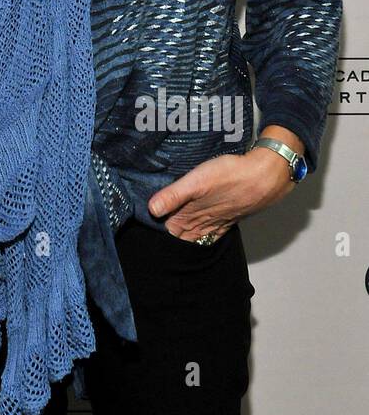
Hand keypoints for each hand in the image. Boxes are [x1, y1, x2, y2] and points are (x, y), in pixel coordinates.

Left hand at [148, 146, 295, 242]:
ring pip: (200, 233)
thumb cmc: (231, 175)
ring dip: (187, 236)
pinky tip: (206, 234)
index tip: (148, 229)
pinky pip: (216, 230)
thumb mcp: (196, 180)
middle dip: (172, 235)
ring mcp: (221, 219)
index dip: (160, 231)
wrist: (266, 176)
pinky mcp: (233, 214)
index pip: (172, 230)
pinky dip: (207, 234)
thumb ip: (174, 195)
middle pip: (185, 234)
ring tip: (176, 239)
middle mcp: (207, 220)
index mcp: (194, 214)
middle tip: (159, 235)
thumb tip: (152, 210)